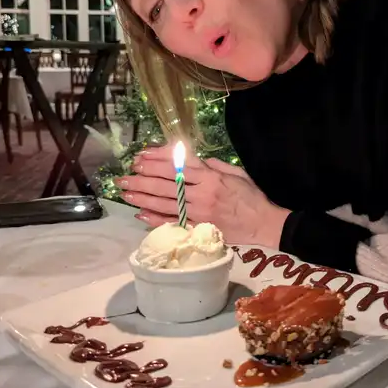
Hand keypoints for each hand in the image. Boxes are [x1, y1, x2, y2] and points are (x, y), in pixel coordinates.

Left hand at [116, 145, 288, 246]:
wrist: (264, 224)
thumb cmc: (251, 197)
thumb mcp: (236, 173)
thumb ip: (213, 165)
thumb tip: (190, 159)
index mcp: (211, 177)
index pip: (177, 167)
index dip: (156, 162)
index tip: (140, 159)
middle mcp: (202, 194)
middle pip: (166, 185)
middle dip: (142, 180)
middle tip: (124, 178)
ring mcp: (199, 213)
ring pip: (165, 204)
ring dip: (143, 199)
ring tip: (126, 194)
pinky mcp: (199, 229)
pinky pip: (174, 224)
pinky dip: (156, 220)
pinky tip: (141, 214)